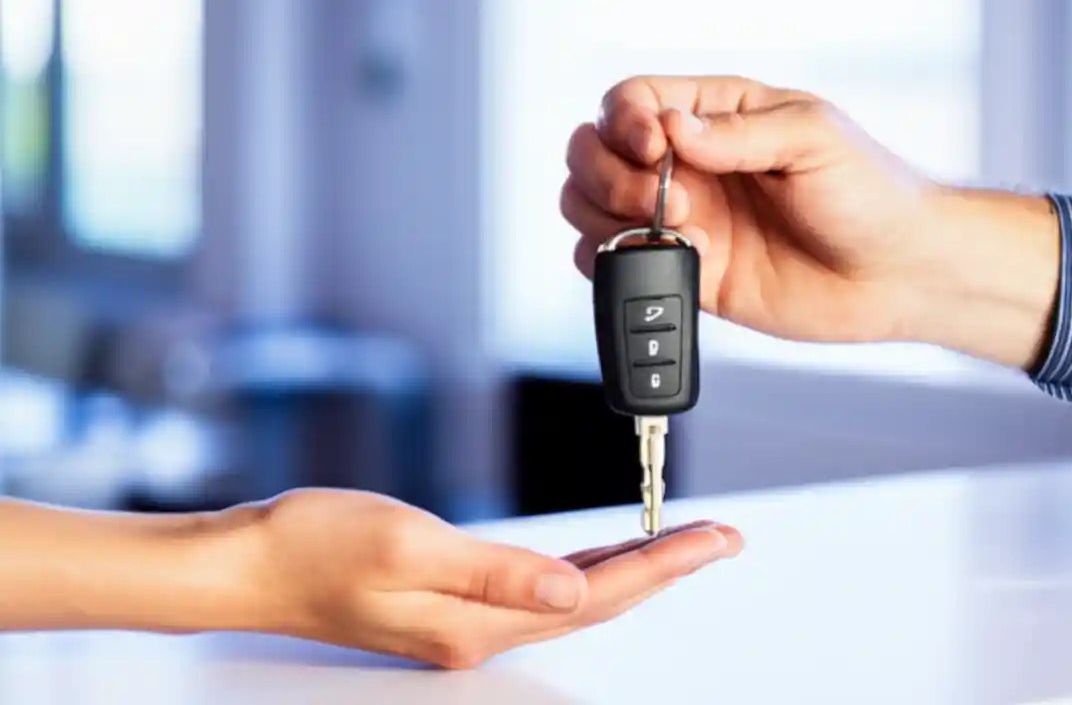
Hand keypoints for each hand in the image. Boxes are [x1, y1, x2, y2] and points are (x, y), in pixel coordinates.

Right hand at [247, 489, 741, 668]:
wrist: (252, 565)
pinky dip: (581, 570)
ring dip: (631, 570)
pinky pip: (538, 589)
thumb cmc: (316, 547)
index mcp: (479, 623)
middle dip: (666, 568)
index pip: (599, 596)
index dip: (666, 565)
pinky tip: (594, 558)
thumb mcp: (408, 547)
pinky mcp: (450, 603)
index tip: (717, 539)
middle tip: (721, 538)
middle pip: (600, 601)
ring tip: (679, 544)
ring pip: (574, 597)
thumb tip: (575, 590)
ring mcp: (465, 622)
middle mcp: (480, 632)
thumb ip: (497, 573)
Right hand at [562, 76, 1059, 369]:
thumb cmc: (873, 195)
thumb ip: (739, 133)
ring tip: (677, 230)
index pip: (632, 101)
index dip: (624, 122)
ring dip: (609, 219)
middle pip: (593, 152)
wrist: (900, 275)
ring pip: (590, 208)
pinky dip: (619, 266)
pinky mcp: (690, 273)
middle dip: (610, 175)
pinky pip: (619, 266)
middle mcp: (691, 166)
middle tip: (667, 199)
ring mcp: (685, 220)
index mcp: (717, 116)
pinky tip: (673, 262)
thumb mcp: (814, 139)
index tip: (653, 148)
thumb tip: (671, 130)